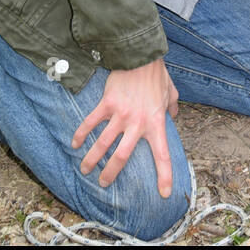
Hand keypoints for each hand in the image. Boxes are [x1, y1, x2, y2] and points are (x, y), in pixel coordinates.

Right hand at [72, 58, 179, 195]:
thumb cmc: (157, 75)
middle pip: (121, 157)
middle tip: (103, 183)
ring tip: (85, 170)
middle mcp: (138, 123)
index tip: (164, 193)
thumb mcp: (171, 92)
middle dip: (110, 174)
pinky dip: (81, 135)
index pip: (163, 155)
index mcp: (156, 123)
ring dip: (91, 160)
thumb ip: (172, 107)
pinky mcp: (107, 104)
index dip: (165, 175)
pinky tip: (75, 144)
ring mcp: (121, 114)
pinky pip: (90, 123)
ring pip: (102, 144)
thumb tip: (174, 115)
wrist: (141, 56)